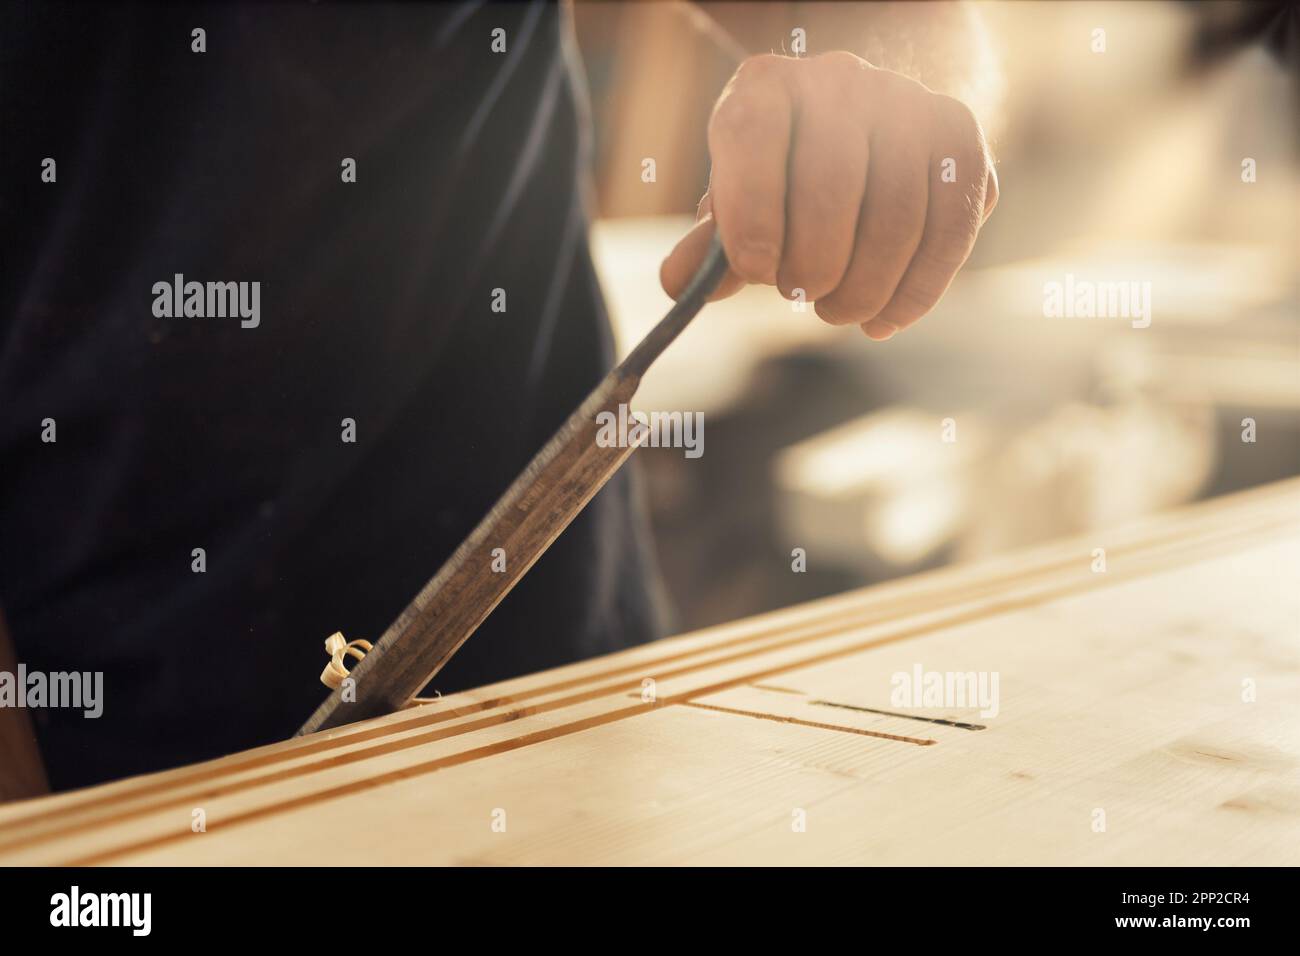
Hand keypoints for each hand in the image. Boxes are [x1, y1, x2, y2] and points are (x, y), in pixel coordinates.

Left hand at [660, 52, 997, 339]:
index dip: (750, 211)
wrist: (861, 133)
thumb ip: (710, 245)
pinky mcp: (958, 140)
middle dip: (812, 264)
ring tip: (836, 310)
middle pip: (832, 185)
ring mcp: (907, 104)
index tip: (753, 271)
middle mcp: (839, 81)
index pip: (753, 136)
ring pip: (897, 216)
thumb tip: (678, 283)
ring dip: (863, 287)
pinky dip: (915, 291)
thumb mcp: (737, 204)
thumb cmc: (781, 182)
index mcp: (765, 87)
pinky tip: (883, 320)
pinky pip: (949, 228)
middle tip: (799, 296)